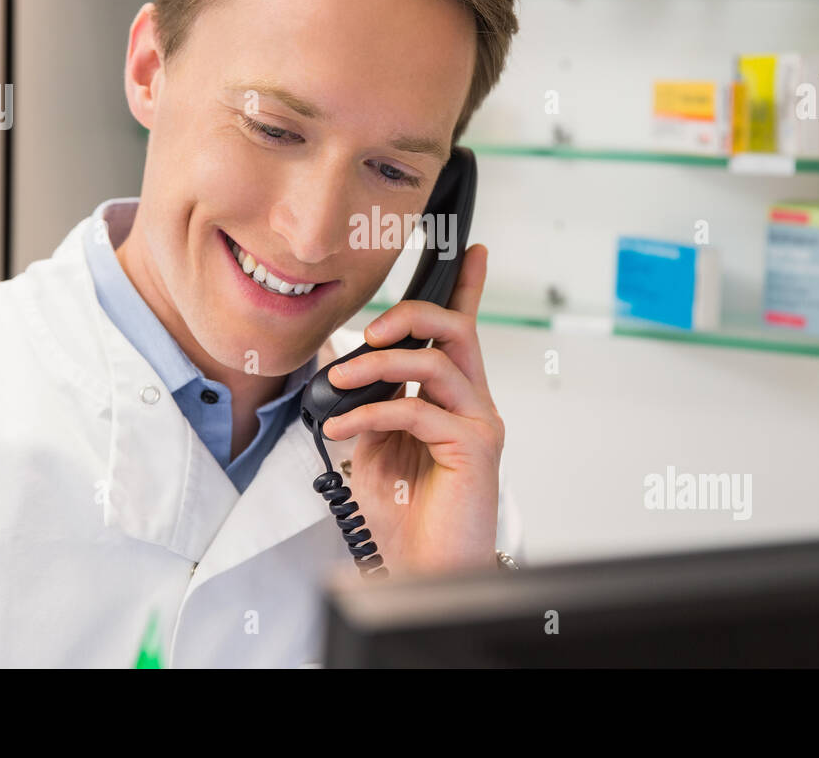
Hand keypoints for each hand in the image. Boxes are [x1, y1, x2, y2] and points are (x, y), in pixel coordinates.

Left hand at [321, 243, 503, 575]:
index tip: (471, 250)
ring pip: (436, 362)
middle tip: (371, 329)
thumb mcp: (372, 447)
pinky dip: (371, 411)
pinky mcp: (475, 449)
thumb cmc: (404, 514)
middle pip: (456, 331)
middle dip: (411, 315)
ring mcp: (479, 424)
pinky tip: (342, 428)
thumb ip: (366, 403)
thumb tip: (339, 364)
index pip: (463, 332)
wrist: (423, 569)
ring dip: (378, 363)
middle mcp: (474, 405)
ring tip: (340, 380)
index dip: (469, 287)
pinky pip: (419, 409)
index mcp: (453, 399)